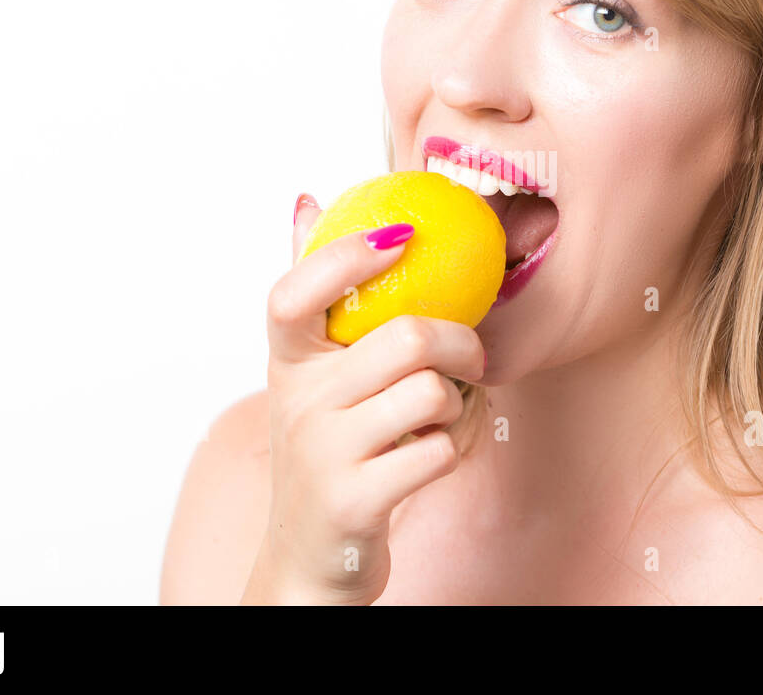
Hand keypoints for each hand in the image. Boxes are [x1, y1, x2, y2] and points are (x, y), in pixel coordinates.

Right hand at [240, 195, 485, 604]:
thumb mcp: (309, 377)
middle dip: (460, 344)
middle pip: (405, 339)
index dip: (345, 257)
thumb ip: (315, 294)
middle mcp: (298, 403)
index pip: (292, 294)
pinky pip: (439, 450)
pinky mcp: (356, 500)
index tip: (399, 236)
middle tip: (473, 356)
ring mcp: (325, 453)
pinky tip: (441, 453)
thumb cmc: (326, 452)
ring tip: (447, 415)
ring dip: (460, 405)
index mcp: (288, 364)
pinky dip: (457, 449)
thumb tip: (307, 202)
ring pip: (431, 394)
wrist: (308, 561)